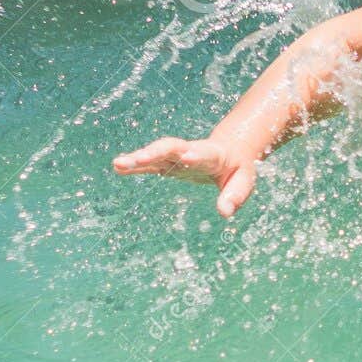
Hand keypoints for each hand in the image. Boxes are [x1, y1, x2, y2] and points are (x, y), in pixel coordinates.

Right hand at [112, 136, 258, 217]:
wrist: (230, 151)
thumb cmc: (238, 168)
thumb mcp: (244, 181)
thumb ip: (235, 195)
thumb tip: (225, 213)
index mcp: (213, 154)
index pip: (203, 153)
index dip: (194, 155)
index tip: (185, 156)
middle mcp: (191, 151)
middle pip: (172, 147)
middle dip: (155, 152)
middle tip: (138, 159)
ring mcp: (177, 156)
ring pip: (156, 153)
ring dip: (138, 157)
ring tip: (117, 164)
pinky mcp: (168, 164)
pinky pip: (150, 164)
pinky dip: (135, 166)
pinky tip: (118, 168)